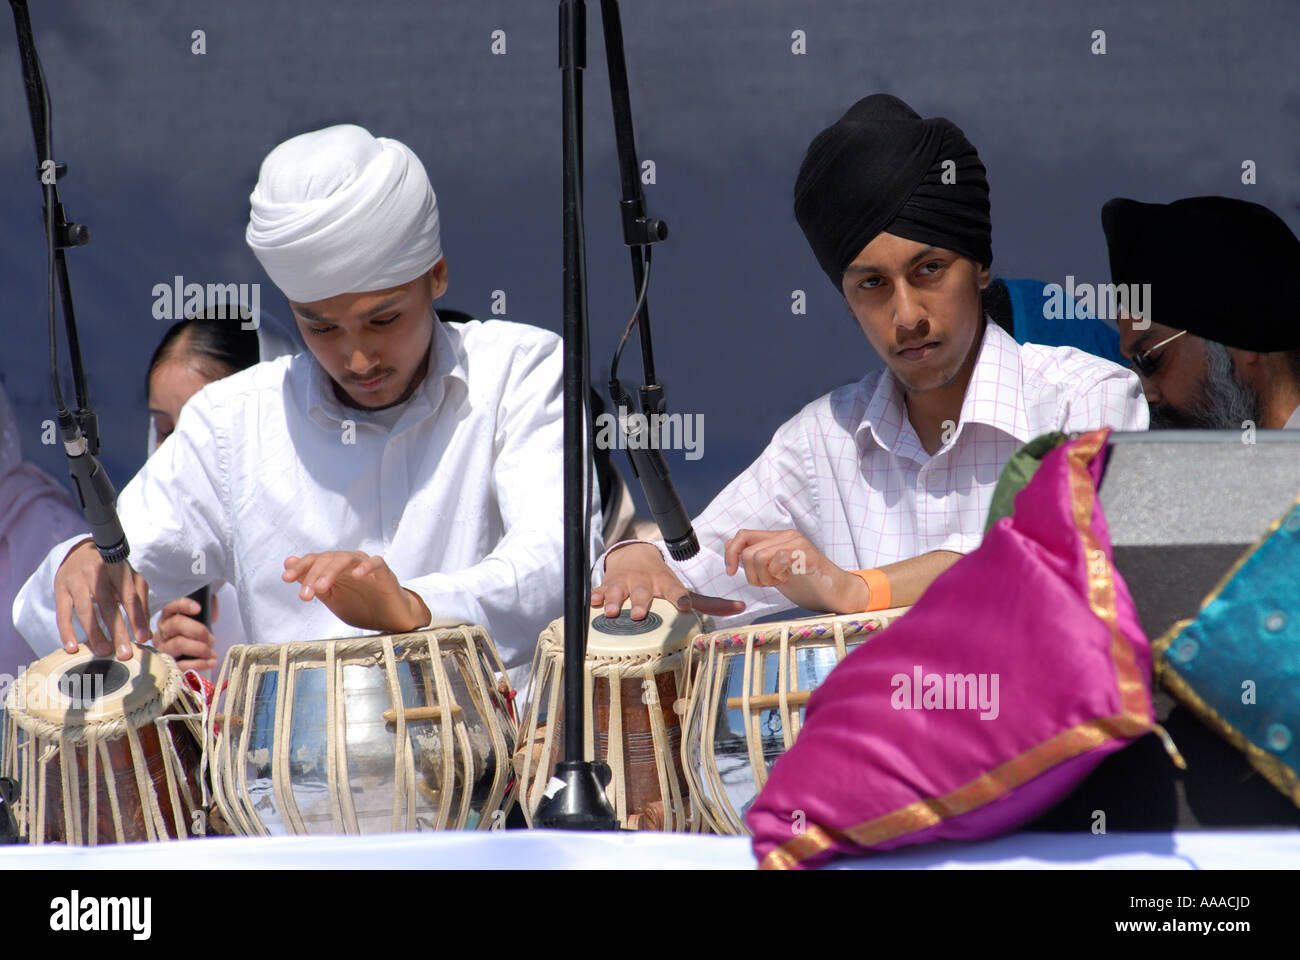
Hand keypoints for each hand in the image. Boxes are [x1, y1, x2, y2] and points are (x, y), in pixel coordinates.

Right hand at [53, 539, 151, 659]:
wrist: (80, 551)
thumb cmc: (112, 571)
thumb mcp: (131, 579)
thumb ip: (140, 603)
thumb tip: (146, 633)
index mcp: (119, 570)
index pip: (130, 596)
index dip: (137, 618)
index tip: (142, 638)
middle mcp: (97, 574)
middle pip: (108, 606)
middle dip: (118, 631)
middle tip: (124, 653)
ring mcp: (76, 581)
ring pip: (85, 611)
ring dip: (95, 633)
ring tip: (104, 651)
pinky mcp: (60, 589)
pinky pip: (62, 613)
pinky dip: (66, 631)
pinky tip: (72, 647)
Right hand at [154, 596, 217, 670]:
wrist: (189, 659)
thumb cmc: (194, 637)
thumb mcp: (200, 620)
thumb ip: (206, 607)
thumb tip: (212, 602)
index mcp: (168, 618)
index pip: (171, 607)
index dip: (183, 605)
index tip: (199, 608)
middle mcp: (161, 632)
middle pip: (176, 624)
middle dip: (198, 630)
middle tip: (212, 639)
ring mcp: (162, 649)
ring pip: (179, 644)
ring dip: (200, 648)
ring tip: (212, 652)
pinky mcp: (166, 666)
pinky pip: (181, 664)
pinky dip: (199, 663)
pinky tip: (211, 662)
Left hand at [283, 551, 430, 633]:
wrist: (391, 619)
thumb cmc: (362, 607)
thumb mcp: (332, 598)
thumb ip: (312, 582)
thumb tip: (288, 563)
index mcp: (336, 569)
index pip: (315, 560)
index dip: (300, 567)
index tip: (286, 578)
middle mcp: (351, 563)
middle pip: (328, 559)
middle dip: (313, 575)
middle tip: (305, 595)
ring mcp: (368, 567)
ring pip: (347, 558)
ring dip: (331, 572)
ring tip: (322, 588)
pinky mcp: (386, 574)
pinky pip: (376, 563)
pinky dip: (366, 567)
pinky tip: (356, 575)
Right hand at [591, 542, 745, 620]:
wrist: (633, 555)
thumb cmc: (661, 580)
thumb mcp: (683, 587)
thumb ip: (710, 602)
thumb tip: (742, 608)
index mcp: (666, 584)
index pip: (675, 590)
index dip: (679, 596)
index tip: (683, 603)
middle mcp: (646, 582)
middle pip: (644, 593)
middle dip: (642, 603)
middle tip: (640, 615)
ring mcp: (625, 583)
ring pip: (620, 592)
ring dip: (617, 601)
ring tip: (614, 612)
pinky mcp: (607, 584)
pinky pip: (600, 590)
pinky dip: (596, 596)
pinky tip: (594, 602)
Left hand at [724, 529, 867, 613]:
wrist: (837, 593)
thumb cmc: (807, 583)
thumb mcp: (774, 571)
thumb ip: (755, 557)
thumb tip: (729, 546)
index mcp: (777, 538)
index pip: (742, 535)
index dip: (731, 554)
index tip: (731, 572)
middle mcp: (786, 536)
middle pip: (747, 551)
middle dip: (750, 575)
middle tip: (768, 583)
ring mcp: (797, 543)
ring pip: (758, 557)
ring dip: (764, 577)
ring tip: (779, 582)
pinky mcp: (807, 554)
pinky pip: (777, 559)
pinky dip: (777, 575)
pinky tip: (788, 579)